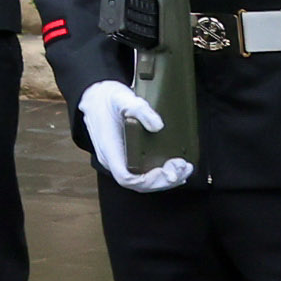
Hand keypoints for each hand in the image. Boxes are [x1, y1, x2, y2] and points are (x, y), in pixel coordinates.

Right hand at [75, 77, 194, 194]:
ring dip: (165, 179)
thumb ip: (140, 109)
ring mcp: (120, 159)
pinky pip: (143, 174)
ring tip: (184, 168)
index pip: (126, 177)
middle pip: (138, 184)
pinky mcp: (127, 157)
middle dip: (164, 180)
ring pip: (142, 181)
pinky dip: (161, 174)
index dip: (148, 180)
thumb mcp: (122, 97)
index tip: (167, 170)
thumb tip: (158, 126)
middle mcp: (113, 159)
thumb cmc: (107, 99)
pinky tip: (175, 169)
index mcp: (109, 148)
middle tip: (182, 168)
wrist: (96, 96)